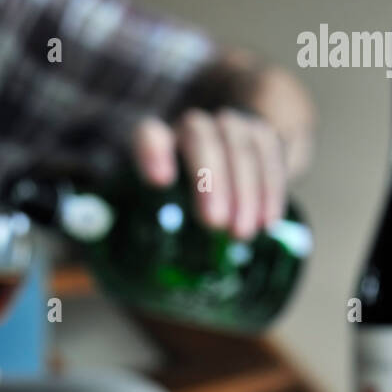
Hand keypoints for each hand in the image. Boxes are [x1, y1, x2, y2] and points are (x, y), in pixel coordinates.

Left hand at [132, 108, 286, 240]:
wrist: (223, 172)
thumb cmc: (178, 206)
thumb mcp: (153, 215)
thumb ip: (139, 232)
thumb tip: (120, 265)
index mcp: (157, 143)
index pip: (150, 135)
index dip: (153, 152)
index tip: (160, 181)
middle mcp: (192, 127)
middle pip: (200, 137)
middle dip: (211, 179)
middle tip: (215, 224)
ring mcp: (229, 126)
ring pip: (239, 144)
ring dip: (245, 189)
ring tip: (242, 233)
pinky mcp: (261, 135)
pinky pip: (270, 152)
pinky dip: (271, 187)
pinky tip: (268, 221)